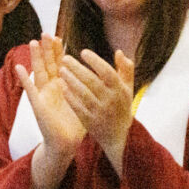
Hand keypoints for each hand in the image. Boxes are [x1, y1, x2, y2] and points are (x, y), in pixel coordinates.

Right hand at [15, 36, 84, 159]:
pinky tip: (19, 67)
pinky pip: (30, 90)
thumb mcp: (86, 102)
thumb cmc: (76, 124)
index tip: (59, 37)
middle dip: (47, 49)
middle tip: (46, 33)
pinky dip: (24, 79)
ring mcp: (43, 95)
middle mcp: (51, 88)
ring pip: (38, 72)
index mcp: (63, 86)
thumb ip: (91, 88)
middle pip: (48, 64)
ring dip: (35, 58)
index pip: (60, 65)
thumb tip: (100, 75)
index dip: (58, 52)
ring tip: (33, 42)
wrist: (66, 144)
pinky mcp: (38, 105)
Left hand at [57, 49, 134, 167]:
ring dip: (71, 81)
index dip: (95, 61)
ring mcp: (100, 112)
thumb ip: (126, 69)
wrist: (118, 136)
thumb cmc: (121, 106)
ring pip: (83, 94)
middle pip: (92, 82)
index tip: (83, 52)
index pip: (108, 72)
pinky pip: (78, 108)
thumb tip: (119, 52)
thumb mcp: (128, 89)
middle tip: (65, 58)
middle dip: (77, 69)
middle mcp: (111, 101)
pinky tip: (62, 86)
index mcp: (120, 90)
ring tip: (61, 70)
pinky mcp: (90, 122)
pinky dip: (70, 97)